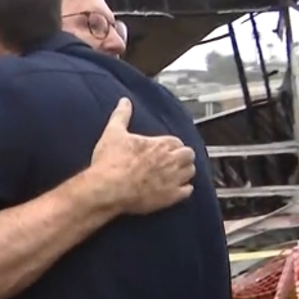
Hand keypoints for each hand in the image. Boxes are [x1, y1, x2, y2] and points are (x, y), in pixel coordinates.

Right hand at [89, 98, 195, 213]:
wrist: (108, 189)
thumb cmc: (110, 162)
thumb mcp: (113, 133)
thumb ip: (121, 115)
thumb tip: (124, 101)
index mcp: (159, 144)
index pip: (177, 141)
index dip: (171, 145)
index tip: (164, 149)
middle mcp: (170, 161)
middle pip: (188, 155)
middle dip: (182, 156)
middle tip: (173, 160)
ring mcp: (172, 180)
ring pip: (191, 172)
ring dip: (185, 171)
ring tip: (176, 174)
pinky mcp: (170, 197)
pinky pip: (187, 192)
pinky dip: (184, 189)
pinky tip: (176, 189)